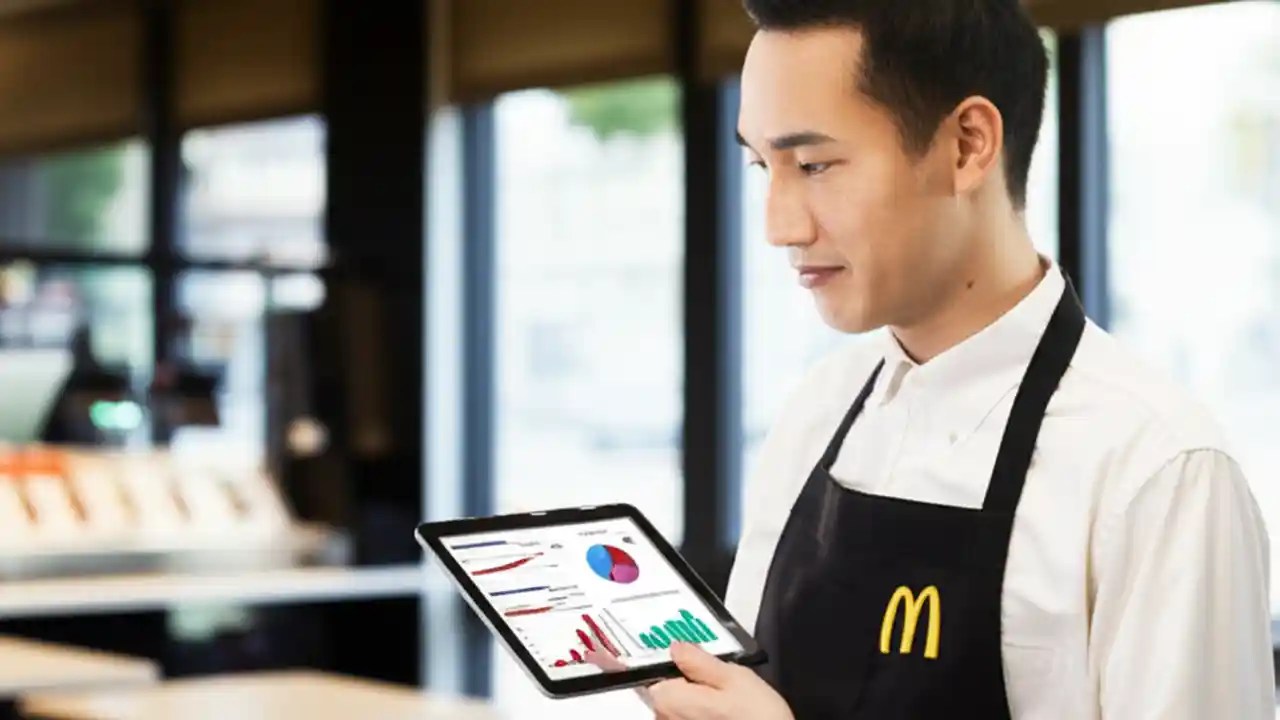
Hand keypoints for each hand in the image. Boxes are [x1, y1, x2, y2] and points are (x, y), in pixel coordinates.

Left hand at [647, 643, 792, 719]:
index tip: (696, 660)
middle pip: (667, 691)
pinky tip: (726, 715)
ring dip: (697, 702)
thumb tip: (677, 647)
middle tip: (721, 682)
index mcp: (669, 699)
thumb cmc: (757, 719)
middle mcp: (665, 719)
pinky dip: (703, 715)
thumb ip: (699, 661)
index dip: (677, 663)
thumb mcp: (733, 678)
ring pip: (680, 708)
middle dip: (689, 683)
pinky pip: (689, 718)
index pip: (655, 671)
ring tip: (728, 702)